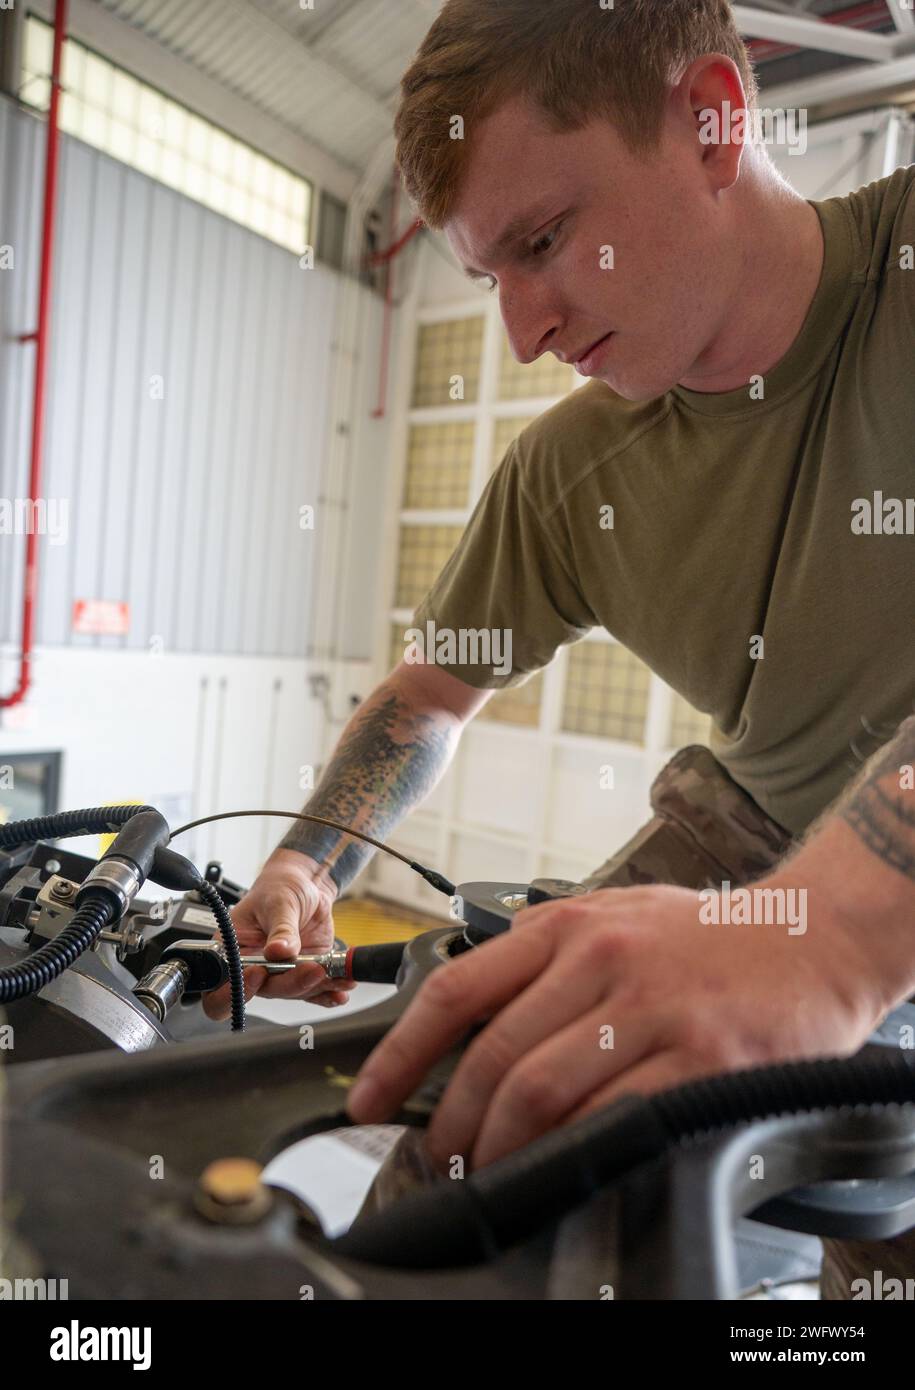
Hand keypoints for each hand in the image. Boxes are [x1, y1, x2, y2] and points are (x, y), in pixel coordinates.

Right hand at [203, 850, 355, 1019]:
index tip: (259, 973)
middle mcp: (252, 968)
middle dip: (291, 983)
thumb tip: (278, 951)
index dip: (238, 989)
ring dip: (316, 987)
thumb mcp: (278, 902)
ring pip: (292, 992)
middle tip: (313, 968)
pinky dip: (328, 993)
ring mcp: (278, 974)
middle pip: (265, 991)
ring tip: (337, 976)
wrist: (306, 885)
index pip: (224, 985)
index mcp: (232, 950)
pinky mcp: (301, 974)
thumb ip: (280, 929)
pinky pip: (313, 990)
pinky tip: (340, 992)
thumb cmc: (280, 887)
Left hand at [346, 872, 888, 1170]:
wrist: (812, 936)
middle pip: (493, 1058)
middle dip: (451, 1123)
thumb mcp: (615, 912)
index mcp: (568, 925)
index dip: (400, 1054)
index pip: (456, 991)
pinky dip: (573, 1150)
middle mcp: (601, 961)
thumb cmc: (707, 933)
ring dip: (502, 1148)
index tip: (368, 1098)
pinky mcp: (698, 1058)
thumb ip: (546, 951)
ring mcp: (650, 1010)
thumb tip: (476, 1009)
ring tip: (490, 1169)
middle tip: (438, 1157)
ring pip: (543, 1093)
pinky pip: (613, 1117)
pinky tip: (560, 1164)